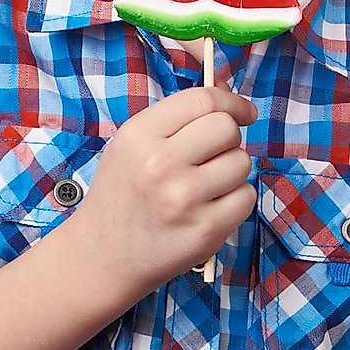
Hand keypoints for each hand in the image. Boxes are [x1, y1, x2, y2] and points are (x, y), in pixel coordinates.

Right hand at [68, 86, 257, 295]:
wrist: (103, 255)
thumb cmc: (124, 193)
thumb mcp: (132, 143)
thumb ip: (177, 117)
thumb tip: (228, 95)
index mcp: (139, 135)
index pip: (203, 100)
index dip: (232, 102)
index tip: (244, 113)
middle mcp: (160, 163)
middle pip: (227, 129)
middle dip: (229, 139)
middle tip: (213, 155)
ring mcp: (184, 198)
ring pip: (241, 162)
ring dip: (232, 171)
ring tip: (205, 186)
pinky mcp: (205, 230)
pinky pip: (246, 197)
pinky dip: (235, 200)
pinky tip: (209, 208)